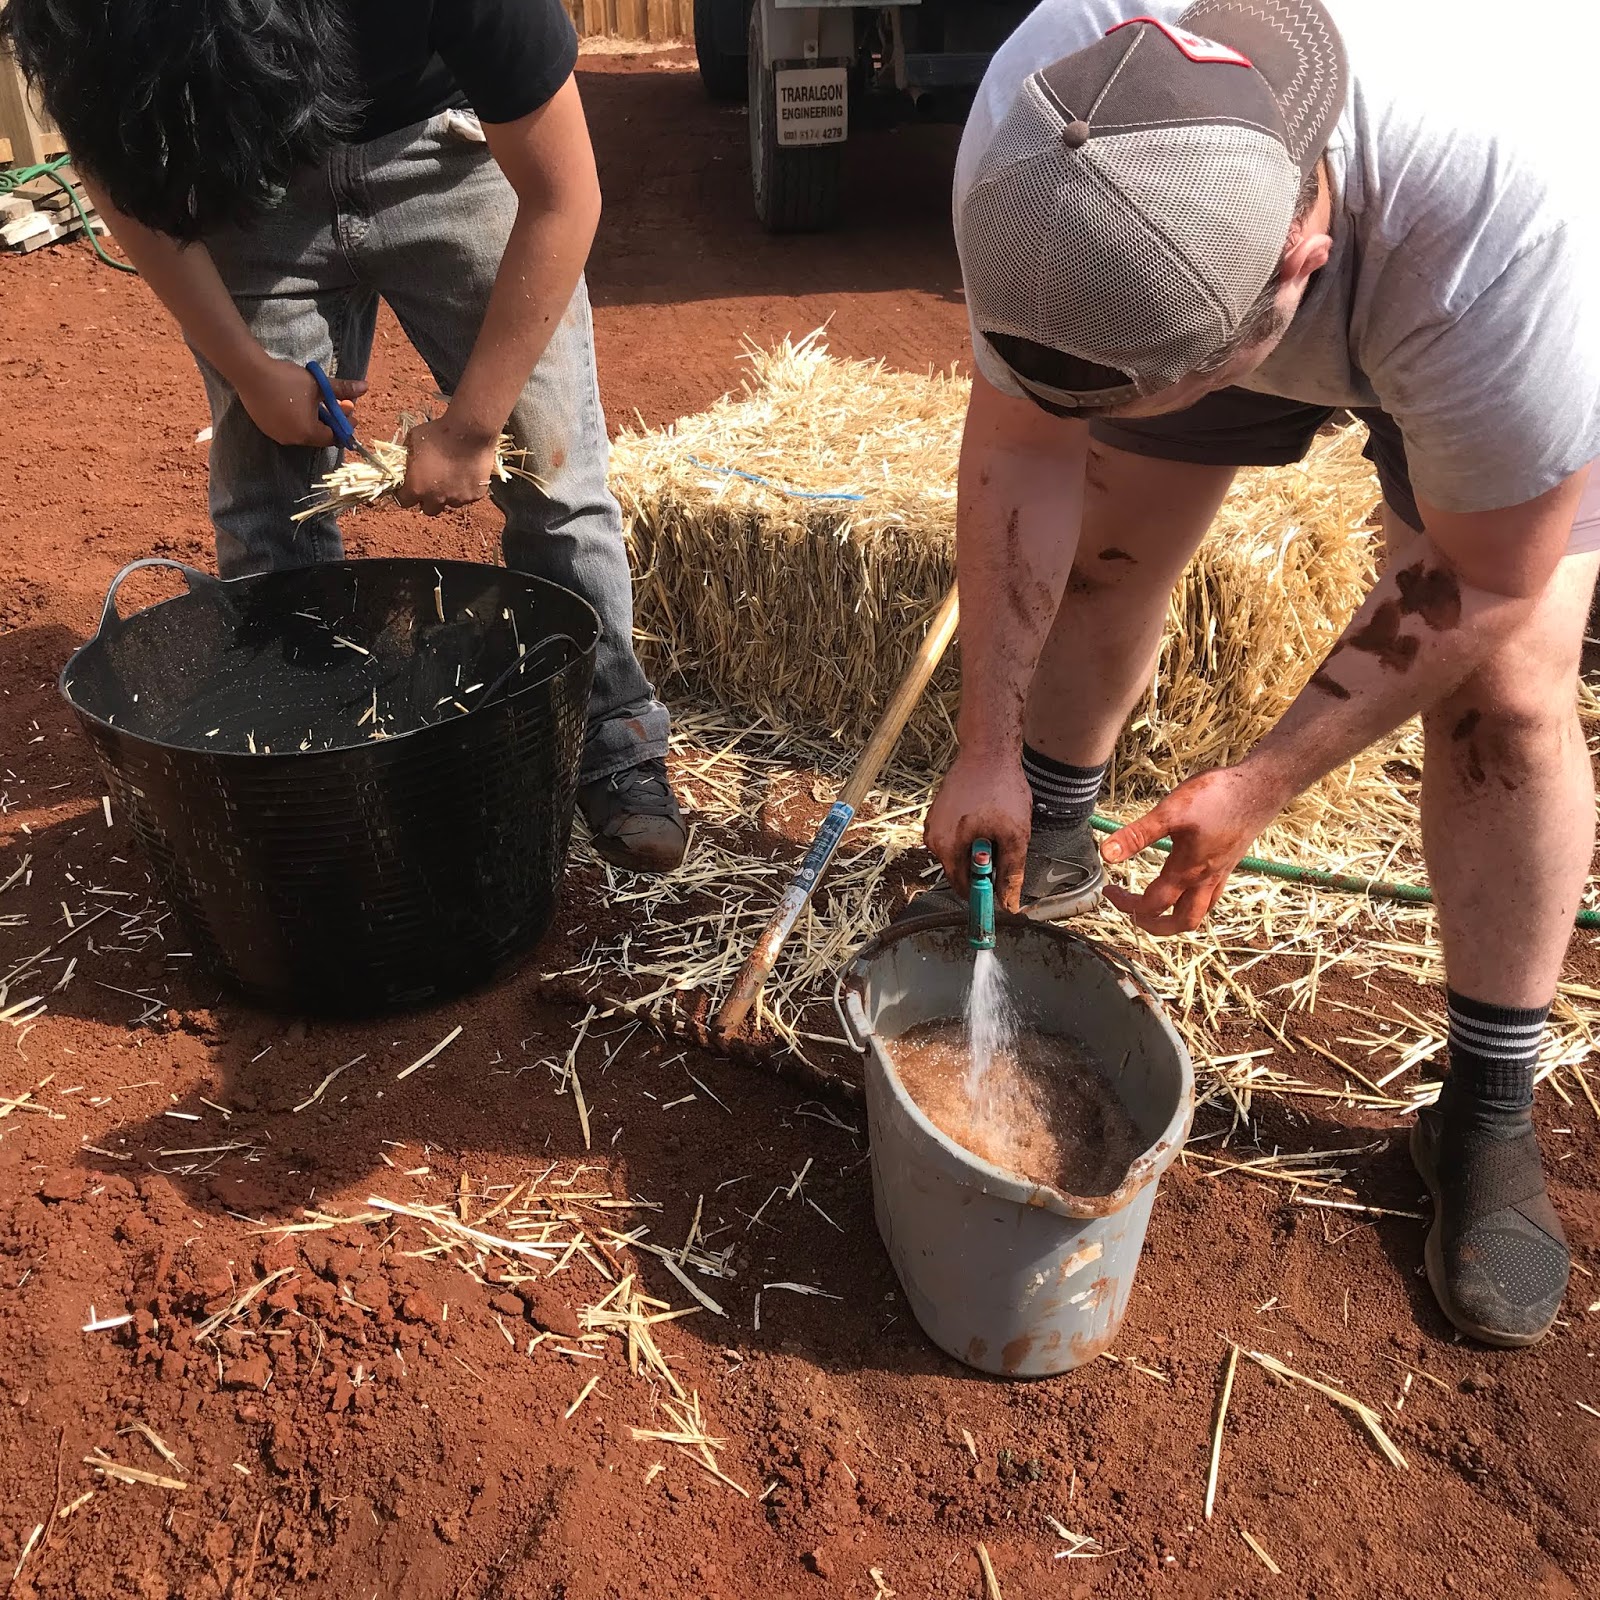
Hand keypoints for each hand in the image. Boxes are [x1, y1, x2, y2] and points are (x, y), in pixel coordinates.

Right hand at [236, 356, 365, 447]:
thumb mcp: (318, 385)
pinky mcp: (266, 427)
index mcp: (308, 433)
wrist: (250, 373)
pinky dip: (298, 419)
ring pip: (303, 431)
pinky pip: (288, 427)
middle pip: (319, 436)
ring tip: (318, 403)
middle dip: (331, 422)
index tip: (351, 414)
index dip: (344, 426)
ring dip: (314, 420)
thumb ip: (342, 389)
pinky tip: (299, 404)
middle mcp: (293, 439)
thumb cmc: (287, 380)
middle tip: (338, 406)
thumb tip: (366, 387)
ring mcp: (277, 435)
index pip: (333, 437)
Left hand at [397, 415, 499, 515]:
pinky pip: (468, 496)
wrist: (469, 431)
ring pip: (450, 503)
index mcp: (416, 487)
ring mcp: (458, 498)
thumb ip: (408, 456)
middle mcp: (436, 498)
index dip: (405, 494)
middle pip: (429, 509)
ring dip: (448, 495)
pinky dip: (466, 488)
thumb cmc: (438, 433)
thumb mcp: (413, 440)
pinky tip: (467, 474)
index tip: (408, 487)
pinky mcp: (475, 495)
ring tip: (452, 478)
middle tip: (431, 486)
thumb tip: (406, 461)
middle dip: (428, 500)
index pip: (404, 501)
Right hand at [924, 749, 1032, 910]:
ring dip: (978, 849)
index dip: (985, 893)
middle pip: (960, 870)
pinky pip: (954, 836)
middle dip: (982, 865)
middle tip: (1003, 844)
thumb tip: (1009, 904)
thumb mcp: (1015, 836)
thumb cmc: (1001, 789)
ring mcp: (932, 823)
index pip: (963, 889)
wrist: (988, 751)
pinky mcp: (937, 812)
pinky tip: (986, 815)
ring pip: (958, 852)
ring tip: (994, 826)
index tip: (1001, 887)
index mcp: (947, 847)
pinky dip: (971, 834)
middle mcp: (932, 838)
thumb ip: (1011, 872)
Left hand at [1100, 765, 1284, 934]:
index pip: (1153, 905)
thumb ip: (1137, 834)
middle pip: (1183, 922)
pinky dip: (1195, 901)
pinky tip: (1185, 884)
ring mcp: (1222, 873)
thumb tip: (1107, 854)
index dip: (1126, 904)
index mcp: (1188, 871)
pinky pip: (1212, 895)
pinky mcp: (1230, 862)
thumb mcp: (1169, 812)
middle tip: (1133, 913)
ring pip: (1200, 911)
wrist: (1261, 786)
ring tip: (1156, 908)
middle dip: (1155, 926)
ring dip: (1176, 918)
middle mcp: (1206, 879)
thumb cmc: (1217, 796)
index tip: (1108, 891)